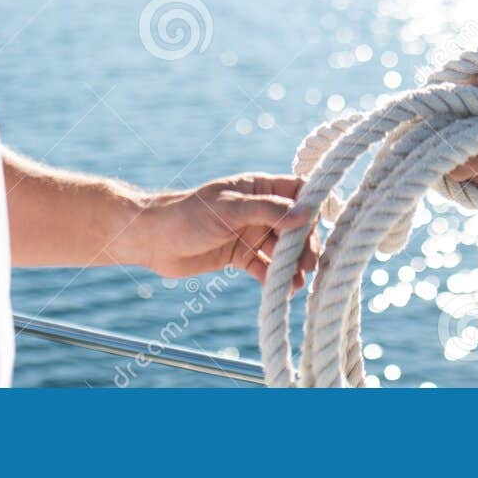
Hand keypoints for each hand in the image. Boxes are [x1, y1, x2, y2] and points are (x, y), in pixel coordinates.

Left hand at [131, 173, 319, 290]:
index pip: (297, 189)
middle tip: (308, 264)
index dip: (313, 203)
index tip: (324, 222)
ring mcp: (250, 234)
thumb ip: (267, 210)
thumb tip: (306, 214)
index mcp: (258, 187)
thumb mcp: (230, 209)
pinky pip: (265, 267)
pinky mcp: (240, 256)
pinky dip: (274, 278)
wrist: (153, 240)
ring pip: (282, 250)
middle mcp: (259, 210)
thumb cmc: (187, 214)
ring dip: (292, 265)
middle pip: (294, 225)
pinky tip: (282, 290)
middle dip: (304, 243)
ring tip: (297, 282)